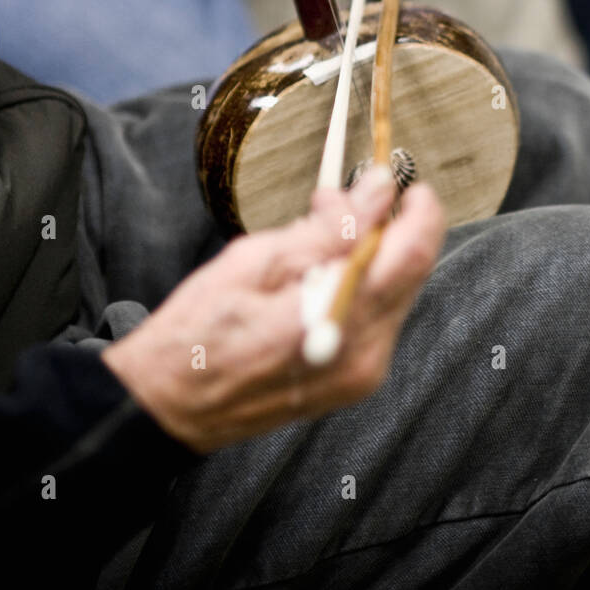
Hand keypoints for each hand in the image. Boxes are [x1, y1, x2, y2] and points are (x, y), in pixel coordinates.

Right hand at [103, 168, 444, 452]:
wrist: (169, 406)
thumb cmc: (197, 332)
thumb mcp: (254, 262)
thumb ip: (327, 228)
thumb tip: (377, 191)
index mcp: (337, 320)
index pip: (411, 254)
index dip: (420, 211)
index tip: (404, 182)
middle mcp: (363, 354)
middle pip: (411, 273)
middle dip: (387, 224)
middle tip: (339, 197)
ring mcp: (361, 374)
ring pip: (395, 293)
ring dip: (370, 252)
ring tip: (317, 229)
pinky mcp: (352, 382)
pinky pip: (377, 318)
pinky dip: (359, 283)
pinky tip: (319, 269)